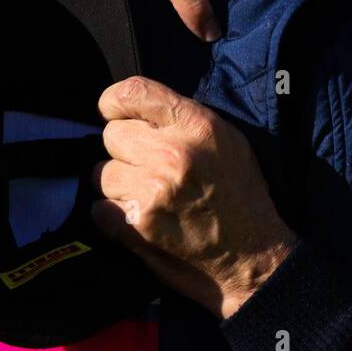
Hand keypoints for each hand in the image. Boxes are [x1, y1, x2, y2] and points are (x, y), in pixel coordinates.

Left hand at [92, 77, 296, 319]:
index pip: (132, 92)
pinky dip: (113, 216)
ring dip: (119, 186)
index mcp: (198, 126)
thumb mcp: (230, 143)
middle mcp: (172, 153)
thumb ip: (185, 121)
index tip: (116, 113)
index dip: (115, 102)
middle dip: (125, 151)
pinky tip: (141, 219)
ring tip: (150, 197)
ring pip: (101, 173)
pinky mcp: (135, 226)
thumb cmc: (242, 198)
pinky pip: (98, 208)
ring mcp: (151, 191)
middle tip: (149, 168)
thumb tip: (141, 112)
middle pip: (112, 135)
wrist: (253, 258)